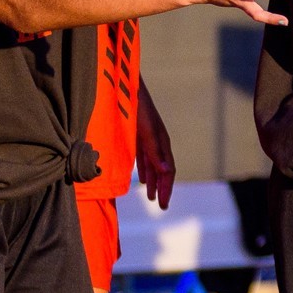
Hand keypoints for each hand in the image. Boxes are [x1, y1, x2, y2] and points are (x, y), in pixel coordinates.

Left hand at [136, 84, 175, 210]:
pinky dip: (144, 169)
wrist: (125, 86)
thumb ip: (154, 150)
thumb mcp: (145, 130)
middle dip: (162, 188)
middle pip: (162, 170)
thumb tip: (166, 171)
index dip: (166, 188)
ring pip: (153, 165)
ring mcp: (148, 138)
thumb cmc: (135, 107)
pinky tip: (141, 177)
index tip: (163, 204)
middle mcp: (157, 141)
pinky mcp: (138, 135)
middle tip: (161, 205)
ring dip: (154, 181)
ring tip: (152, 196)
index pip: (168, 170)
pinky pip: (144, 157)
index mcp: (162, 142)